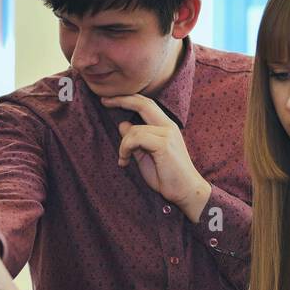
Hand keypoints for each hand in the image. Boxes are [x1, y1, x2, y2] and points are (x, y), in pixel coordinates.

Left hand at [101, 94, 211, 221]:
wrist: (186, 191)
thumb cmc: (166, 176)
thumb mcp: (145, 155)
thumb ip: (135, 140)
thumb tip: (122, 124)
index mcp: (165, 126)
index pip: (146, 104)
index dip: (128, 98)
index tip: (109, 98)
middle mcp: (168, 126)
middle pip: (143, 103)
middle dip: (121, 99)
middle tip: (103, 101)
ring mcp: (167, 134)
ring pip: (134, 129)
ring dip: (123, 145)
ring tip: (123, 159)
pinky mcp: (164, 145)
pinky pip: (136, 138)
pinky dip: (125, 149)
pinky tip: (125, 161)